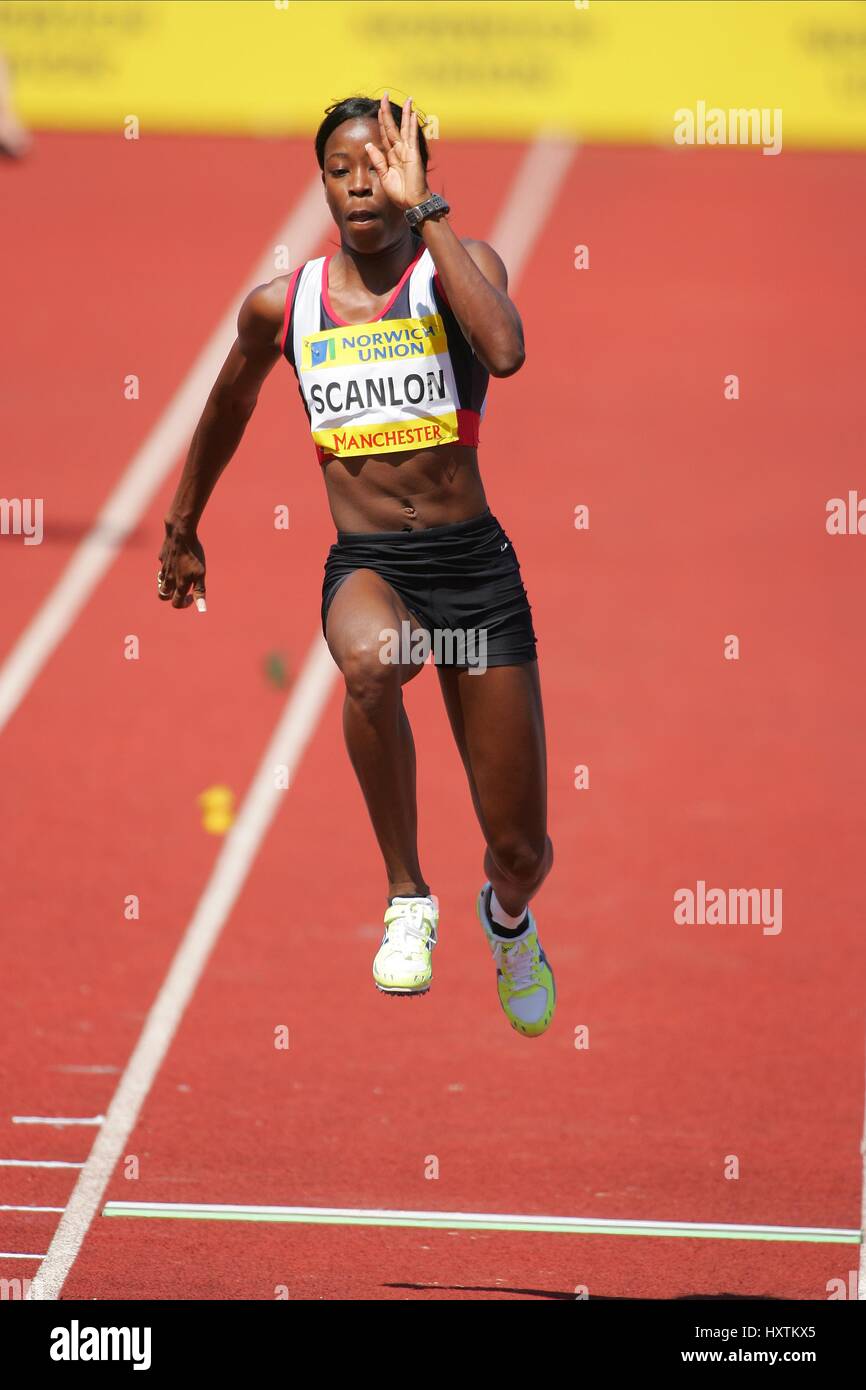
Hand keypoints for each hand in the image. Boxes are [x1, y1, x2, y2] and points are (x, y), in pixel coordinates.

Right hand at [157, 519, 206, 611]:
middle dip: (171, 596)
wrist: (181, 534)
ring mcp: (163, 567)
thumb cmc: (194, 554)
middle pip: (163, 595)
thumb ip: (199, 592)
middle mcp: (169, 578)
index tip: (191, 596)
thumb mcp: (200, 574)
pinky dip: (167, 568)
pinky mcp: (162, 557)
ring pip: (161, 581)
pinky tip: (176, 559)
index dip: (183, 604)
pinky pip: (162, 566)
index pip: (176, 603)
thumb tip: (201, 609)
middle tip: (181, 588)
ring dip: (167, 583)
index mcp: (178, 584)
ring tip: (179, 575)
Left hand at [365, 93, 430, 211]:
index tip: (378, 107)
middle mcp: (400, 151)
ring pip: (404, 128)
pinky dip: (412, 125)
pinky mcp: (414, 155)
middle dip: (388, 111)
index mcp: (391, 156)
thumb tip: (368, 144)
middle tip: (385, 95)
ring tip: (407, 99)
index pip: (385, 134)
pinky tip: (412, 114)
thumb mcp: (383, 176)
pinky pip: (412, 137)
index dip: (381, 120)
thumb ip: (377, 160)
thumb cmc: (400, 193)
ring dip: (405, 113)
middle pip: (393, 127)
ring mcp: (408, 152)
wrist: (411, 204)